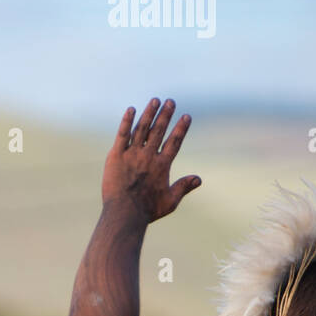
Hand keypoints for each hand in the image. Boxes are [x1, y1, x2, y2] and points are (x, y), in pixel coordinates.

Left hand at [101, 98, 199, 223]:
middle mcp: (148, 156)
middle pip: (159, 131)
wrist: (124, 214)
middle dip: (165, 115)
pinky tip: (131, 109)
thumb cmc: (147, 211)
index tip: (186, 116)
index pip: (174, 142)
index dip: (181, 129)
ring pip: (142, 128)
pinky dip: (126, 121)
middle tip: (170, 102)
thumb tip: (199, 179)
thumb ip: (183, 187)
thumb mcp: (169, 202)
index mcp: (162, 165)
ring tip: (155, 101)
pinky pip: (122, 134)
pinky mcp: (116, 156)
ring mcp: (132, 154)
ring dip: (149, 113)